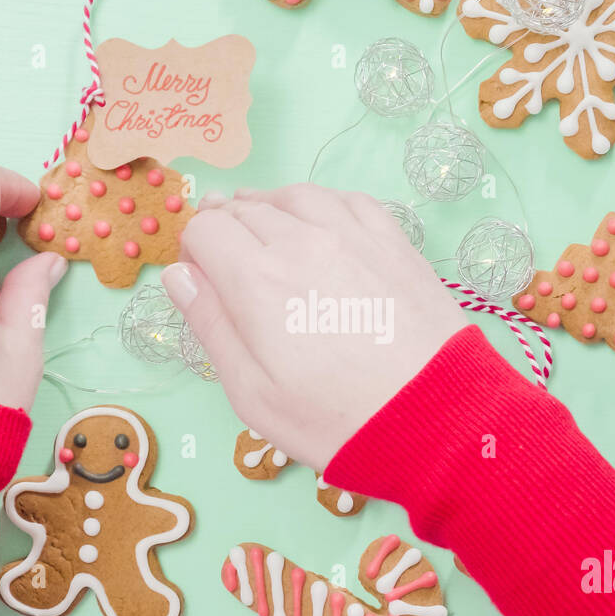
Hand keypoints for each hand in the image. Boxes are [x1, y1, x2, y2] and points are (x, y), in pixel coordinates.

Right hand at [163, 184, 466, 469]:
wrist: (434, 419)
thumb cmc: (335, 419)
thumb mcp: (252, 392)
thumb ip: (210, 326)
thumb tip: (179, 275)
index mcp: (256, 279)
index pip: (205, 230)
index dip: (193, 250)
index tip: (200, 277)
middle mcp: (302, 241)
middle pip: (245, 208)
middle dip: (227, 229)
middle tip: (230, 264)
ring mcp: (353, 236)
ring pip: (295, 196)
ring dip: (271, 208)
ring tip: (266, 233)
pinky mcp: (394, 242)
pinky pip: (348, 200)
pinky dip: (322, 204)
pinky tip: (321, 224)